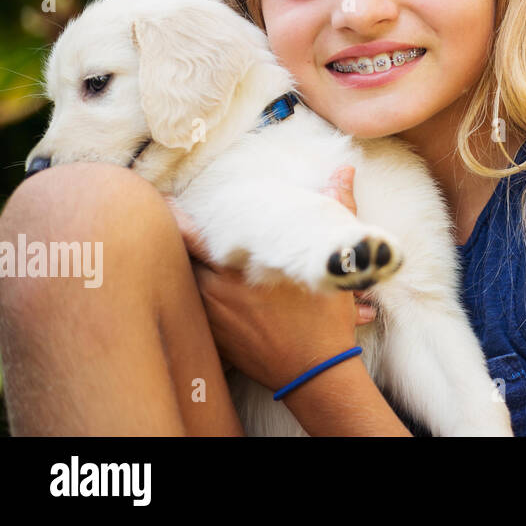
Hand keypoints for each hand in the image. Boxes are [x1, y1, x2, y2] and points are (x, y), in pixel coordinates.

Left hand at [167, 165, 372, 391]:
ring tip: (190, 256)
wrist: (317, 371)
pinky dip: (195, 298)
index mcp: (240, 269)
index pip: (191, 236)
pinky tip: (206, 293)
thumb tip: (344, 171)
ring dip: (189, 269)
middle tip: (174, 223)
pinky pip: (193, 311)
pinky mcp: (214, 340)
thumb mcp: (334, 259)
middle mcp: (217, 293)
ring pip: (187, 284)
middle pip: (181, 259)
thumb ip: (336, 209)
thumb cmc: (324, 317)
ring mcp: (212, 319)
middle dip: (178, 241)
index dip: (173, 216)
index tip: (162, 200)